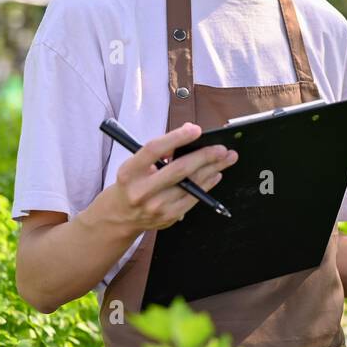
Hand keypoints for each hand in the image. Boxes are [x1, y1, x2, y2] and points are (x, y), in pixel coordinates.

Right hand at [97, 122, 237, 232]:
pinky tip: (215, 174)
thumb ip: (160, 151)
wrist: (119, 217)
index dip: (176, 138)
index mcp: (129, 172)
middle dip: (204, 156)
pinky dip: (207, 184)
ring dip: (213, 169)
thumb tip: (189, 134)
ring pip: (191, 185)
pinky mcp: (168, 217)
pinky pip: (193, 199)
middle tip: (221, 148)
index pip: (153, 150)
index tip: (195, 129)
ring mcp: (156, 207)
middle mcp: (142, 191)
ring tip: (227, 158)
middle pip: (178, 169)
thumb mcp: (135, 164)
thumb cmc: (131, 183)